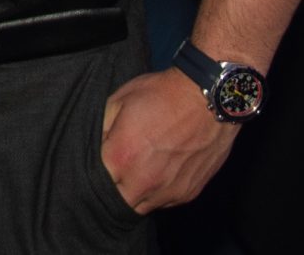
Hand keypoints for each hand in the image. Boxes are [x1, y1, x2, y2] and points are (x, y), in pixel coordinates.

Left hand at [99, 66, 239, 212]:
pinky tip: (158, 172)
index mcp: (121, 158)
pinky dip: (157, 193)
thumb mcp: (119, 100)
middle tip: (117, 168)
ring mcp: (168, 191)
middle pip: (116, 200)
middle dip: (113, 186)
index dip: (96, 170)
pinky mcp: (187, 193)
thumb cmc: (162, 96)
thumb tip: (94, 146)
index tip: (101, 159)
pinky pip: (164, 203)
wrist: (209, 100)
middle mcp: (144, 182)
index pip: (96, 180)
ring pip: (141, 207)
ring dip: (135, 194)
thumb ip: (101, 129)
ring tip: (138, 170)